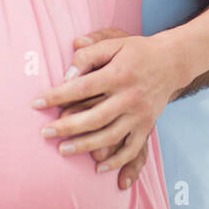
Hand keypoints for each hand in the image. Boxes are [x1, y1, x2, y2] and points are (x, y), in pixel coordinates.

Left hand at [33, 28, 182, 188]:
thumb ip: (89, 53)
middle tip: (45, 133)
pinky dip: (117, 161)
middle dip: (67, 127)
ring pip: (110, 136)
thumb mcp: (114, 42)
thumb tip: (67, 74)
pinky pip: (132, 148)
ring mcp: (140, 114)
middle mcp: (130, 96)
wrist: (173, 61)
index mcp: (119, 74)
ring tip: (62, 150)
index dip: (57, 96)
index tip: (36, 103)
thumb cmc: (137, 51)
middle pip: (94, 117)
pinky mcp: (147, 125)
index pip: (82, 87)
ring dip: (85, 146)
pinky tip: (98, 166)